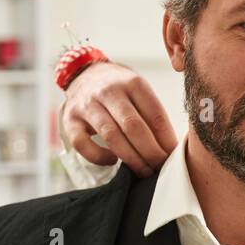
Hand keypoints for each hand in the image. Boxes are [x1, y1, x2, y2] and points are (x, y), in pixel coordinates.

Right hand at [60, 62, 177, 178]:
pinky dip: (99, 157)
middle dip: (150, 152)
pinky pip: (82, 144)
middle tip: (160, 167)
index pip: (154, 114)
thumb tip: (171, 148)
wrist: (85, 74)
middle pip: (133, 126)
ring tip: (144, 170)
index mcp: (133, 83)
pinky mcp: (70, 120)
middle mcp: (108, 91)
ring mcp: (87, 105)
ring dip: (131, 158)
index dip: (166, 139)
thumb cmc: (120, 90)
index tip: (174, 155)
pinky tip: (113, 161)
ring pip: (111, 136)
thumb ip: (153, 115)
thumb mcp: (140, 92)